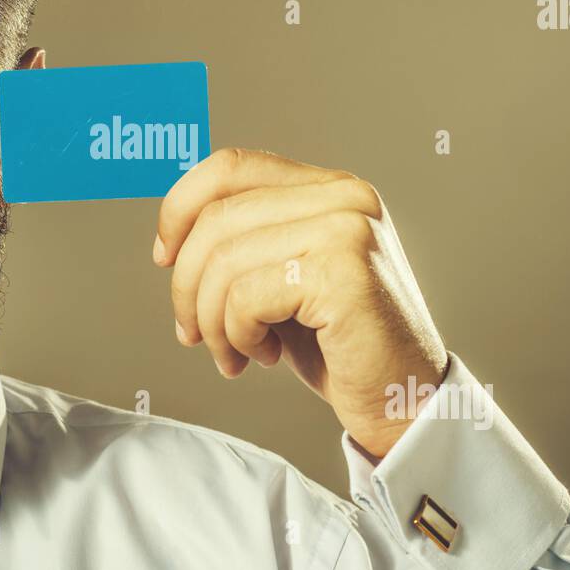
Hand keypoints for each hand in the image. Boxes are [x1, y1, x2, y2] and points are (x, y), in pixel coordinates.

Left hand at [154, 147, 449, 458]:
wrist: (405, 402)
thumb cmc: (340, 347)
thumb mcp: (285, 280)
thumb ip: (246, 244)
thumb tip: (171, 242)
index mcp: (330, 188)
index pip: (230, 167)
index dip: (180, 208)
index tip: (164, 258)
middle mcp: (344, 196)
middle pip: (217, 218)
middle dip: (187, 286)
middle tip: (193, 334)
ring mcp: (347, 229)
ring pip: (224, 260)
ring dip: (211, 321)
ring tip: (235, 353)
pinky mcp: (343, 272)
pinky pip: (246, 297)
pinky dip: (238, 336)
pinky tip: (267, 357)